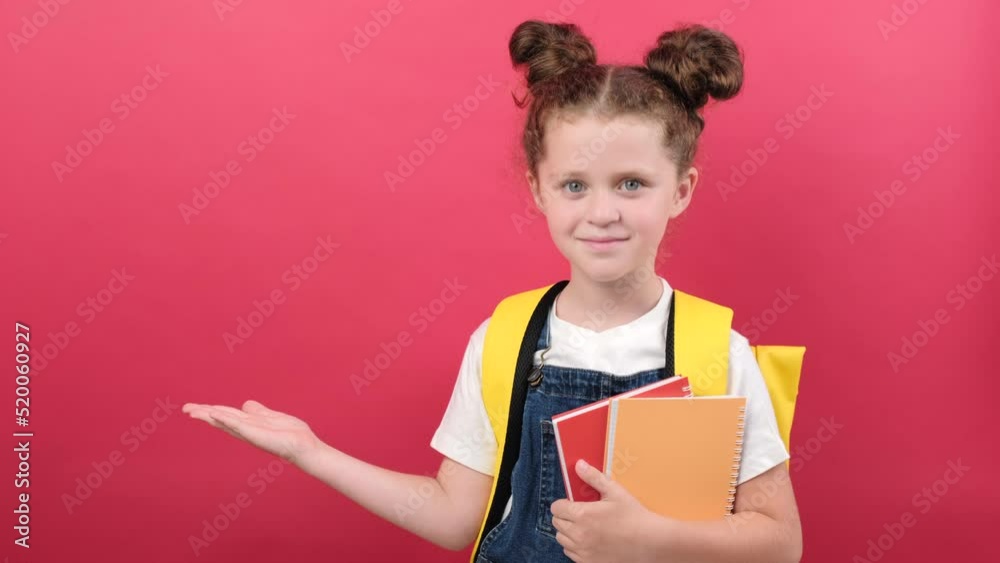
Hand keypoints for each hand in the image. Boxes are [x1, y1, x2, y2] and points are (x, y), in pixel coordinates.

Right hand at [182, 400, 320, 464]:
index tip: (193, 408)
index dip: (210, 411)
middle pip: (221, 419)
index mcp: (248, 425)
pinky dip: (226, 419)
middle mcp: (246, 430)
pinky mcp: (256, 434)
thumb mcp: (271, 417)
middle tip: (185, 409)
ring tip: (193, 411)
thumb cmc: (290, 434)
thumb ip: (258, 411)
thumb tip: (245, 405)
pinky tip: (214, 414)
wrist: (303, 445)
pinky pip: (238, 425)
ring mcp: (249, 432)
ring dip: (209, 415)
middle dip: (203, 413)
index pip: (226, 415)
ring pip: (225, 421)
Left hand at [550, 459, 657, 562]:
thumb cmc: (634, 516)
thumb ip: (594, 477)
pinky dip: (575, 546)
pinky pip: (570, 553)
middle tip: (580, 513)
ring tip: (585, 527)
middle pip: (556, 523)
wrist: (650, 543)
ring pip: (562, 539)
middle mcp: (579, 535)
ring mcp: (583, 551)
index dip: (563, 503)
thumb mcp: (615, 491)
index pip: (556, 508)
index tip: (572, 503)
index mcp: (583, 514)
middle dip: (565, 516)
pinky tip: (589, 540)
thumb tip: (579, 465)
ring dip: (568, 532)